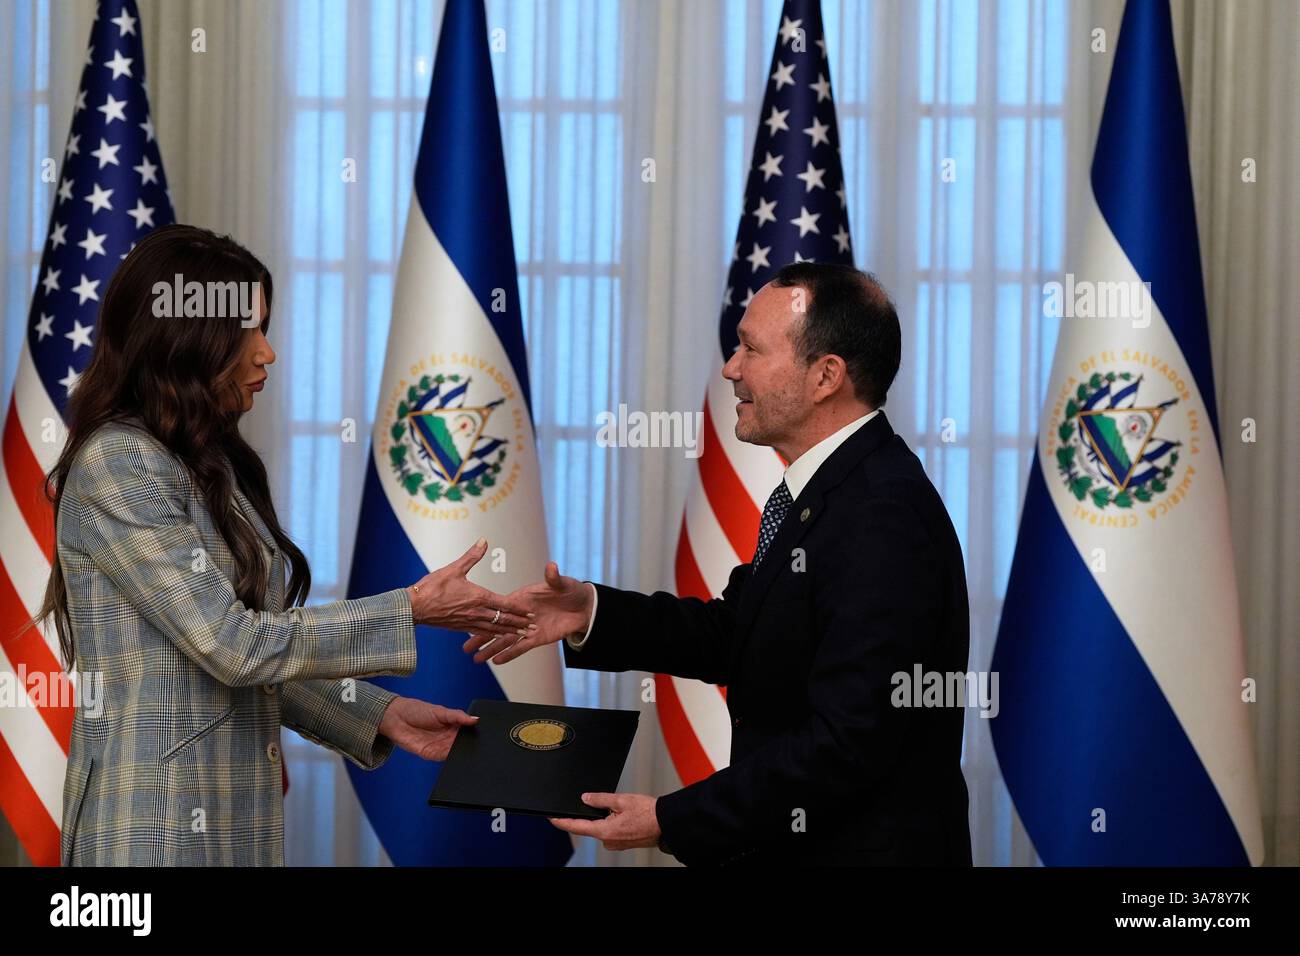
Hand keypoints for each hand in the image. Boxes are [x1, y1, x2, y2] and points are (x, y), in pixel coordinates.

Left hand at [378, 696, 477, 760]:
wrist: (396, 718)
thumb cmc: (416, 710)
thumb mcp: (441, 710)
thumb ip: (458, 716)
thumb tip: (475, 719)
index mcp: (453, 725)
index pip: (468, 732)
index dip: (475, 733)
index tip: (482, 733)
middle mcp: (448, 737)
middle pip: (463, 744)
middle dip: (469, 744)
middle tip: (475, 741)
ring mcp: (440, 746)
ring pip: (455, 753)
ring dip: (460, 751)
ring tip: (463, 745)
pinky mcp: (431, 754)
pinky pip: (443, 758)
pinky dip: (449, 757)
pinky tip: (453, 751)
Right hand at [409, 538, 536, 640]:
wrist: (414, 607)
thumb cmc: (432, 587)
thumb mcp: (454, 568)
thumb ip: (471, 556)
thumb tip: (484, 540)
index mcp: (478, 597)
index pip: (504, 604)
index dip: (519, 609)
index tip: (531, 613)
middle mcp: (476, 612)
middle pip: (503, 619)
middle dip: (520, 624)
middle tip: (534, 628)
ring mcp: (468, 622)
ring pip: (494, 629)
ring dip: (510, 632)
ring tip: (523, 636)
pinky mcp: (460, 627)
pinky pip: (481, 633)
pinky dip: (493, 636)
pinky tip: (498, 637)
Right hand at [462, 562, 593, 664]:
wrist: (584, 606)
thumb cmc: (570, 590)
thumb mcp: (561, 583)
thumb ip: (553, 577)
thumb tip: (552, 566)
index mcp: (522, 598)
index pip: (502, 606)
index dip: (488, 613)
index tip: (472, 617)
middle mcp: (521, 614)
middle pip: (497, 626)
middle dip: (481, 636)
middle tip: (465, 647)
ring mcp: (528, 628)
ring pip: (505, 640)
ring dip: (491, 649)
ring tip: (476, 659)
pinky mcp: (536, 639)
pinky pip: (520, 648)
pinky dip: (509, 654)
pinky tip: (496, 661)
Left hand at [549, 793, 661, 850]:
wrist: (666, 824)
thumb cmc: (648, 813)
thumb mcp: (621, 800)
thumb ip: (600, 799)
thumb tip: (586, 798)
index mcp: (604, 831)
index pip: (576, 827)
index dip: (562, 821)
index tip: (551, 818)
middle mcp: (608, 841)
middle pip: (590, 825)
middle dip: (595, 813)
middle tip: (612, 803)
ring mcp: (615, 843)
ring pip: (602, 827)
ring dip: (607, 817)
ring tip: (624, 808)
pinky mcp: (622, 843)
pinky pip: (611, 830)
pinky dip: (614, 822)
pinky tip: (626, 815)